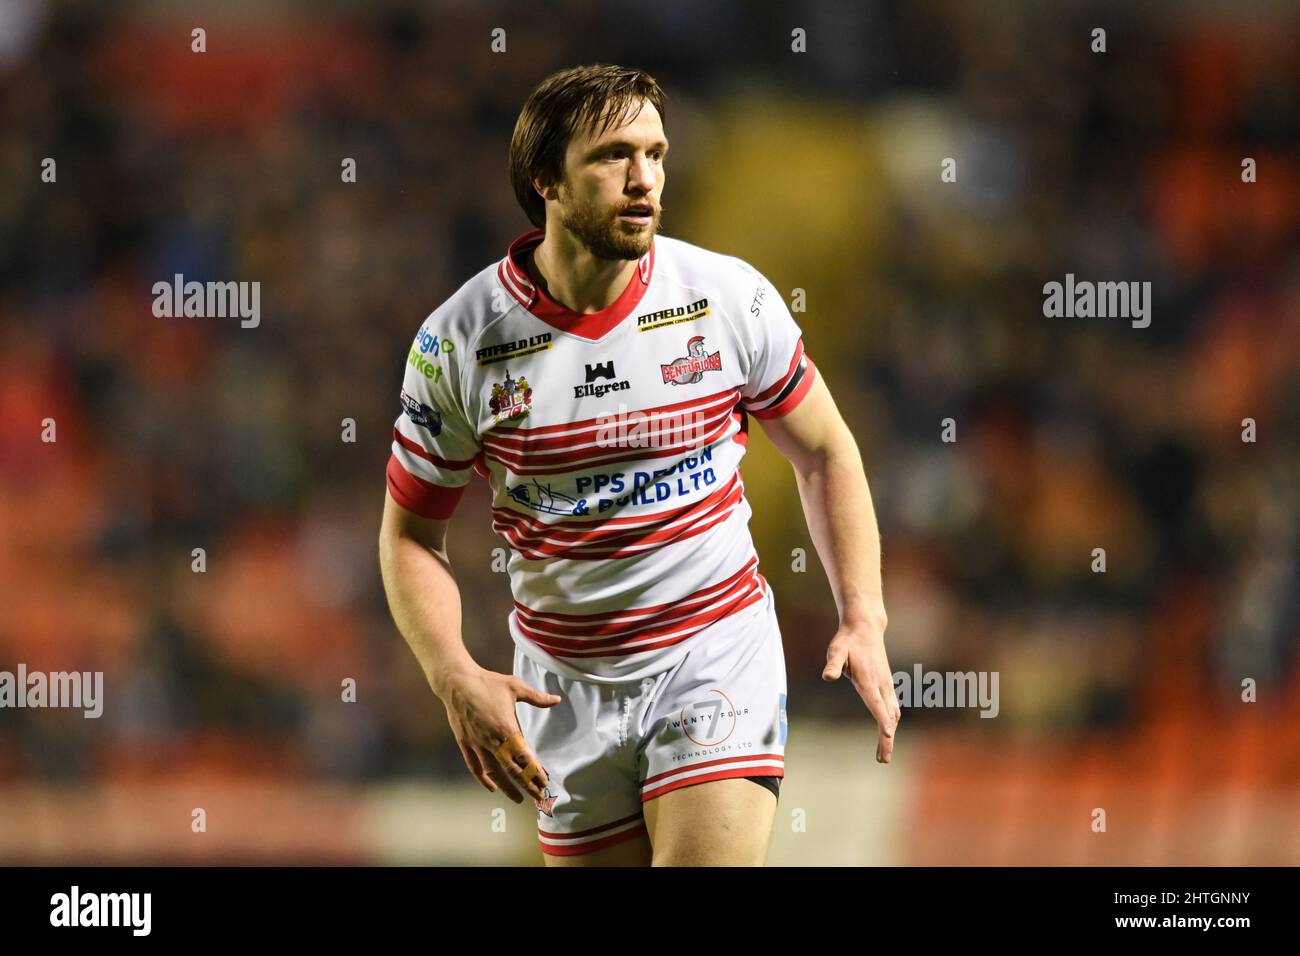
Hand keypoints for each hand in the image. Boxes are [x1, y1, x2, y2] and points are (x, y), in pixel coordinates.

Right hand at [440, 666, 561, 802]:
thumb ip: (537, 697)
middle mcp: (492, 741)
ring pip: (494, 772)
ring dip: (507, 787)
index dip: (535, 772)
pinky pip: (475, 766)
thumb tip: (556, 699)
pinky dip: (484, 779)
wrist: (456, 682)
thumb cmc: (487, 683)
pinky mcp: (465, 743)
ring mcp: (477, 744)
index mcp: (506, 728)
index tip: (545, 782)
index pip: (524, 757)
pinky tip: (492, 787)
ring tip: (518, 798)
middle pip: (512, 769)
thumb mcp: (515, 687)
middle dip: (527, 784)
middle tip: (539, 796)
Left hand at [822, 617, 899, 762]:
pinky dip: (891, 721)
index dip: (883, 722)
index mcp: (869, 680)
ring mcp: (886, 684)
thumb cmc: (848, 641)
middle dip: (887, 738)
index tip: (887, 737)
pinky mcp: (886, 684)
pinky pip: (892, 707)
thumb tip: (827, 676)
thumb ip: (833, 663)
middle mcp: (881, 685)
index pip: (877, 705)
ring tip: (883, 754)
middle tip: (882, 759)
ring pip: (892, 713)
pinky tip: (888, 730)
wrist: (865, 628)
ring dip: (889, 733)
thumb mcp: (836, 650)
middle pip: (888, 716)